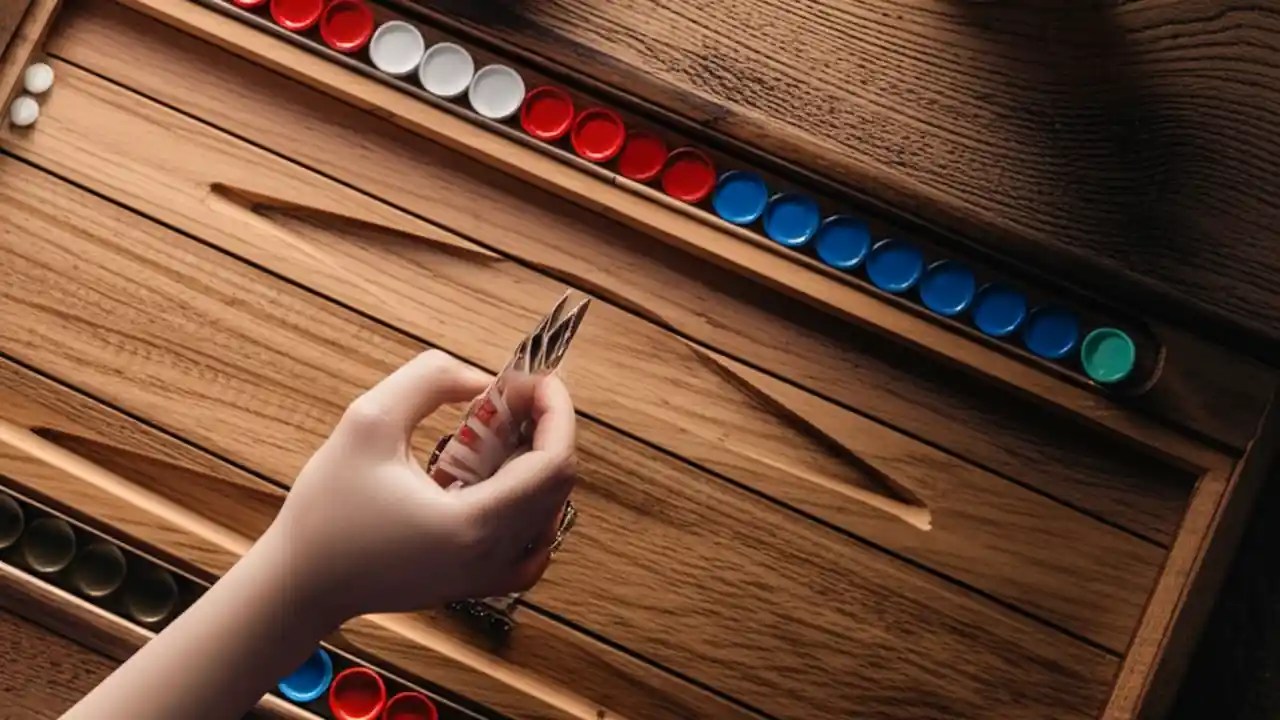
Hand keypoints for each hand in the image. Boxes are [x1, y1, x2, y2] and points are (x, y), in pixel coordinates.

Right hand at [262, 350, 576, 622]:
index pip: (554, 463)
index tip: (531, 379)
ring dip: (535, 462)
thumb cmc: (326, 510)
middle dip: (544, 428)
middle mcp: (493, 558)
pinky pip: (531, 545)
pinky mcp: (477, 585)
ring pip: (549, 512)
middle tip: (508, 398)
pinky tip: (495, 481)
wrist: (300, 584)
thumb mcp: (368, 422)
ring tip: (494, 433)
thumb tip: (483, 381)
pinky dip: (529, 507)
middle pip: (558, 484)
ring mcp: (488, 578)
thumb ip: (430, 381)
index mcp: (474, 525)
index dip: (555, 411)